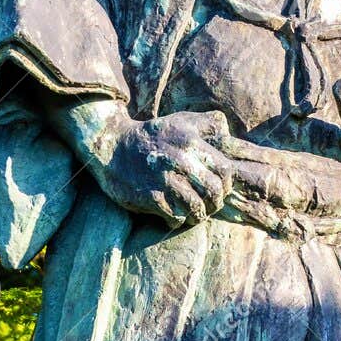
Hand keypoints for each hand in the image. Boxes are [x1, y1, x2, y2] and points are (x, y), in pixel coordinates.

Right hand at [49, 98, 239, 226]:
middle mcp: (180, 161)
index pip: (225, 170)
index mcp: (191, 143)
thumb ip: (208, 123)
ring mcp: (164, 180)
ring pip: (196, 208)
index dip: (226, 184)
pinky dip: (178, 220)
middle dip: (214, 203)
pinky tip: (173, 214)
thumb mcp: (182, 120)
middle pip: (214, 192)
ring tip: (193, 213)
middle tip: (208, 205)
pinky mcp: (150, 197)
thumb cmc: (153, 135)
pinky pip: (175, 217)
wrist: (112, 146)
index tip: (219, 189)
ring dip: (197, 215)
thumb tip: (228, 133)